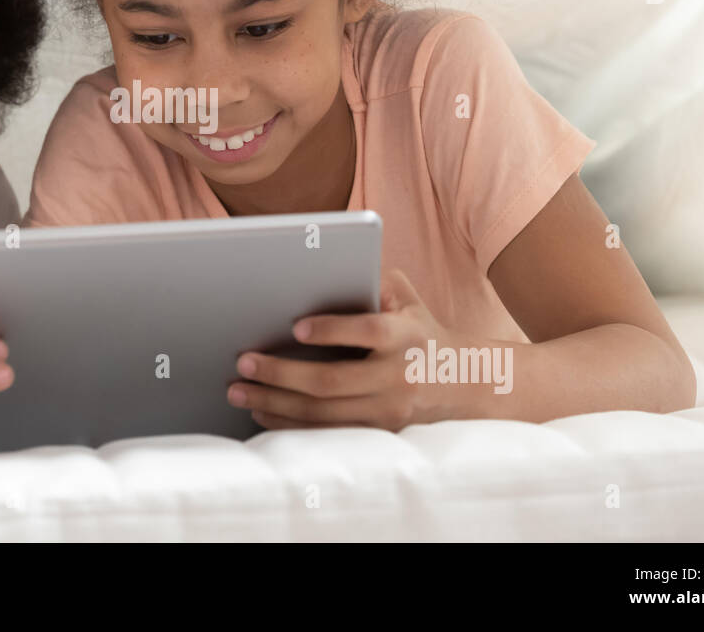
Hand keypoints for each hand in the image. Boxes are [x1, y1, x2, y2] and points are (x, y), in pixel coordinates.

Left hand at [227, 269, 467, 430]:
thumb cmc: (418, 329)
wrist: (464, 382)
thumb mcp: (406, 298)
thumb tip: (320, 270)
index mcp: (405, 335)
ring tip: (239, 391)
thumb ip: (370, 279)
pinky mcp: (378, 433)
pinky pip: (327, 432)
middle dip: (282, 373)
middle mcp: (398, 377)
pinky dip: (290, 424)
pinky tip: (261, 412)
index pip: (369, 332)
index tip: (296, 327)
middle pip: (333, 381)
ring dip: (275, 402)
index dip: (333, 330)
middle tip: (244, 362)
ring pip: (324, 413)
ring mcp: (388, 411)